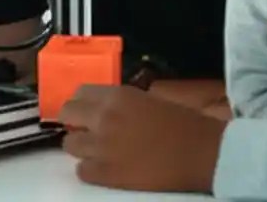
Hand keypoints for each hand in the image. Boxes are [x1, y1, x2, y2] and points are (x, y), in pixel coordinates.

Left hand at [59, 84, 227, 192]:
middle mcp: (103, 118)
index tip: (87, 110)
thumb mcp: (149, 100)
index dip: (83, 102)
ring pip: (69, 144)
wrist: (200, 153)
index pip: (80, 92)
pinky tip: (104, 168)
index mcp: (117, 96)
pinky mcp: (106, 174)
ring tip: (95, 150)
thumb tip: (106, 108)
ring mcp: (102, 147)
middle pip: (66, 114)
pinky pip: (80, 171)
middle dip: (74, 121)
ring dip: (80, 146)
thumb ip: (122, 102)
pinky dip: (89, 169)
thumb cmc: (183, 123)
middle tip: (85, 129)